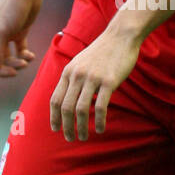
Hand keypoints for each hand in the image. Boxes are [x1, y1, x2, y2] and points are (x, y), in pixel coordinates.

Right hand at [0, 0, 41, 86]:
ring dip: (16, 63)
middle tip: (16, 72)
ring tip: (26, 61)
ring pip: (8, 58)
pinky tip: (31, 56)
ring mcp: (5, 35)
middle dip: (4, 69)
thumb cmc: (11, 7)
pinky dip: (24, 56)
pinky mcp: (18, 33)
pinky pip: (19, 51)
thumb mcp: (2, 31)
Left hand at [50, 25, 141, 140]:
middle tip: (70, 138)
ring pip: (82, 109)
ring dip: (81, 127)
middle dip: (66, 126)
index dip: (54, 117)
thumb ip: (73, 78)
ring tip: (83, 137)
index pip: (55, 99)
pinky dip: (99, 121)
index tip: (56, 129)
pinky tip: (101, 129)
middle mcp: (77, 75)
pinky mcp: (109, 81)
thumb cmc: (102, 51)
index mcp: (68, 72)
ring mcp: (93, 78)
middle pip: (66, 107)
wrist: (120, 36)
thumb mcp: (80, 62)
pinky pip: (101, 106)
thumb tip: (69, 98)